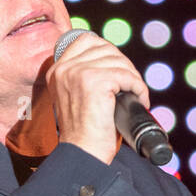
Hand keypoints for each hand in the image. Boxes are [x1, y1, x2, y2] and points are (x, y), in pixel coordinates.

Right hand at [46, 32, 149, 166]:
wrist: (82, 154)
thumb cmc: (84, 132)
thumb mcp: (76, 97)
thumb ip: (84, 76)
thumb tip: (113, 59)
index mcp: (56, 71)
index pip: (86, 40)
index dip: (108, 52)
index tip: (119, 70)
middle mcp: (64, 69)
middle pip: (105, 48)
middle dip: (124, 65)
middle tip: (131, 86)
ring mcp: (78, 73)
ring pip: (118, 61)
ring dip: (133, 78)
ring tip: (136, 95)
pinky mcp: (94, 82)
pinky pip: (127, 76)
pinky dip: (139, 87)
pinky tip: (139, 100)